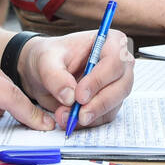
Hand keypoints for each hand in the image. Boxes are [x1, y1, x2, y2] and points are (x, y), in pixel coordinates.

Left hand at [19, 30, 134, 130]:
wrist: (43, 73)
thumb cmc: (50, 57)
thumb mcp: (45, 61)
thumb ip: (55, 76)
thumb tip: (69, 96)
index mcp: (109, 42)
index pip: (115, 61)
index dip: (99, 80)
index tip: (80, 95)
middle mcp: (119, 64)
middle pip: (121, 86)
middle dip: (99, 103)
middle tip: (78, 114)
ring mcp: (117, 84)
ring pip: (114, 105)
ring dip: (91, 115)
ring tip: (64, 117)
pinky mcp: (110, 103)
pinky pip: (105, 117)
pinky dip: (88, 122)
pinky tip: (70, 119)